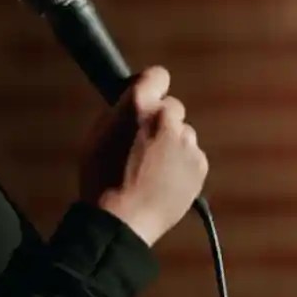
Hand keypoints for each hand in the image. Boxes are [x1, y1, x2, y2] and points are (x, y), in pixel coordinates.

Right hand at [77, 66, 208, 246]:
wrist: (121, 221)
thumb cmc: (101, 178)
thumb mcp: (97, 134)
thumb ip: (121, 111)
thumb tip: (134, 101)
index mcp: (139, 104)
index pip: (158, 75)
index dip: (152, 87)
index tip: (148, 99)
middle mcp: (167, 117)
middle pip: (172, 107)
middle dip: (161, 120)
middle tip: (145, 144)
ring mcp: (187, 141)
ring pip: (183, 134)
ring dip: (172, 145)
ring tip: (153, 170)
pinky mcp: (200, 164)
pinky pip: (192, 156)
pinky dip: (182, 165)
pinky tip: (164, 181)